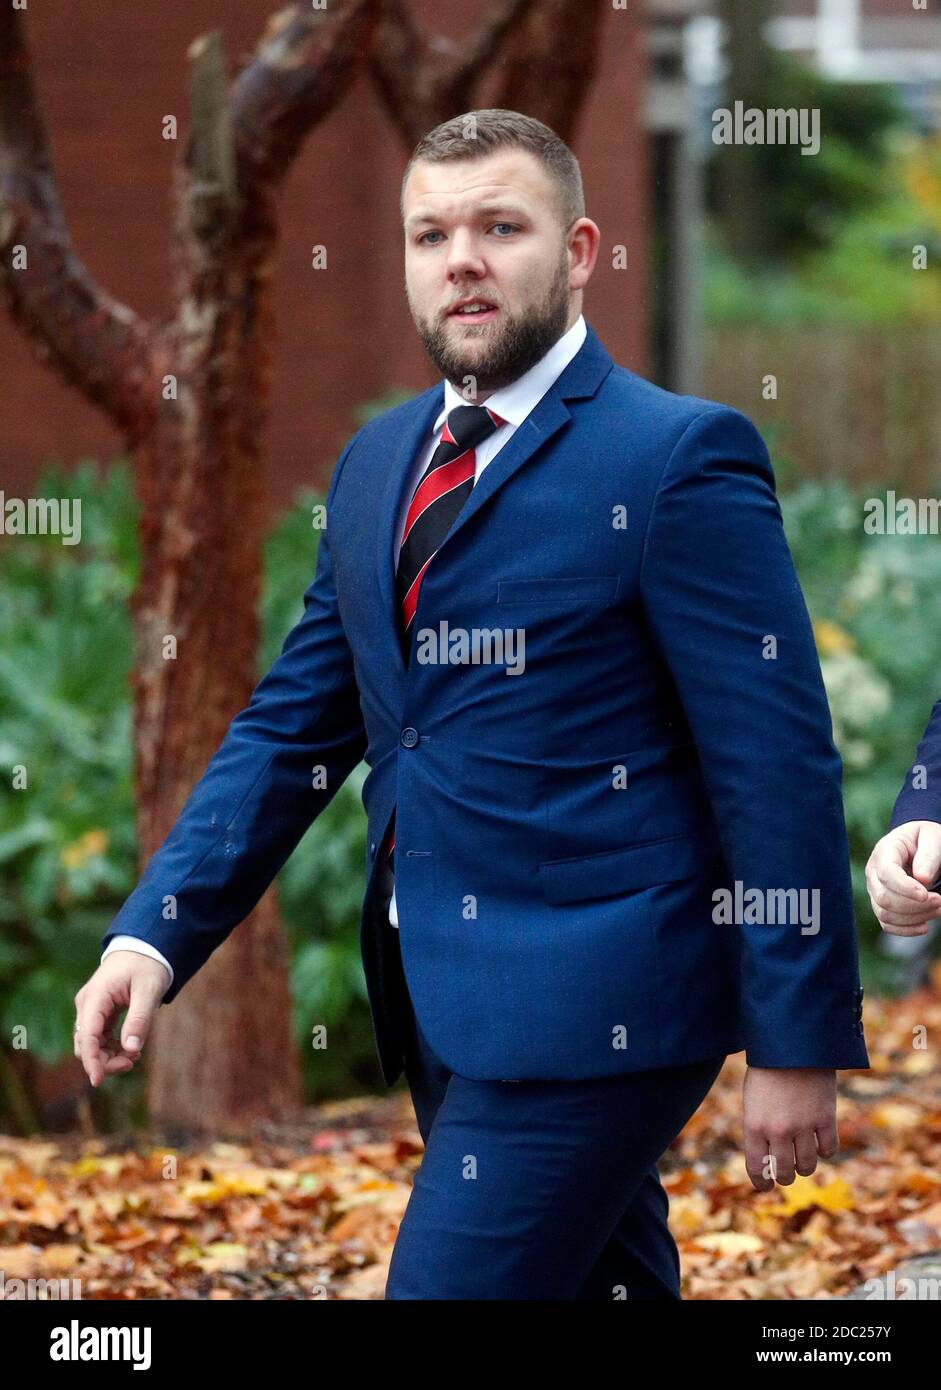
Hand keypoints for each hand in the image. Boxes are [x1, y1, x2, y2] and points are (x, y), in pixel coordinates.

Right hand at [74, 952, 170, 1086]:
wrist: (145, 946)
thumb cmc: (148, 964)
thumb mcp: (149, 990)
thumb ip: (140, 1018)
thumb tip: (131, 1049)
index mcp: (96, 997)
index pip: (87, 1035)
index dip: (92, 1060)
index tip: (98, 1081)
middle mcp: (87, 1004)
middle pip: (85, 1044)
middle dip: (104, 1060)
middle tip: (132, 1062)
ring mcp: (91, 1009)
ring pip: (91, 1043)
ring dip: (109, 1056)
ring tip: (134, 1057)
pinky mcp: (99, 1013)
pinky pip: (99, 1037)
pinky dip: (112, 1047)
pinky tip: (131, 1050)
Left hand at [743, 1067, 837, 1190]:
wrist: (792, 1043)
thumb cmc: (767, 1071)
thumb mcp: (753, 1101)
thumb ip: (758, 1130)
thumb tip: (767, 1160)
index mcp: (754, 1126)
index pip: (757, 1169)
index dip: (761, 1183)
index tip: (765, 1187)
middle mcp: (778, 1131)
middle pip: (784, 1173)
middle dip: (784, 1176)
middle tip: (786, 1171)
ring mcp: (803, 1126)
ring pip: (807, 1166)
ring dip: (805, 1165)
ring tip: (803, 1156)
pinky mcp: (826, 1118)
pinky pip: (829, 1150)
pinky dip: (825, 1150)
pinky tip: (820, 1141)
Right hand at [865, 821, 940, 936]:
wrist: (919, 845)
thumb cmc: (926, 839)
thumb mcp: (933, 838)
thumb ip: (928, 856)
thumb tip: (922, 879)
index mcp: (884, 851)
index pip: (886, 873)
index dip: (905, 888)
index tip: (927, 894)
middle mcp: (874, 872)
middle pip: (884, 897)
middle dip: (914, 905)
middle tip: (940, 901)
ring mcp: (875, 889)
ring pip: (885, 913)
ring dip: (914, 917)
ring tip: (938, 909)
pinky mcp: (881, 904)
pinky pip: (887, 924)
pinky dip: (905, 930)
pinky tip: (924, 926)